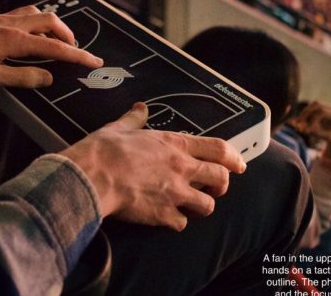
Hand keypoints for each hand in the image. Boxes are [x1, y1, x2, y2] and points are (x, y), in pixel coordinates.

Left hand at [0, 6, 102, 87]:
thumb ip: (21, 77)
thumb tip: (47, 77)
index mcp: (15, 40)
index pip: (56, 48)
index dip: (78, 56)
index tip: (94, 62)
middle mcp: (13, 24)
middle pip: (52, 22)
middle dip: (69, 36)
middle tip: (76, 52)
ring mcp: (3, 18)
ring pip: (38, 14)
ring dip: (54, 26)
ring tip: (57, 42)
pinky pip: (24, 13)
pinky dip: (37, 21)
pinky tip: (30, 32)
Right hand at [61, 103, 246, 230]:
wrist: (91, 177)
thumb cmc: (104, 151)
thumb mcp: (120, 127)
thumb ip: (134, 118)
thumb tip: (139, 108)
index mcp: (174, 144)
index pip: (218, 148)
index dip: (233, 157)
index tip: (239, 163)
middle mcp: (181, 168)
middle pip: (221, 178)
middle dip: (222, 184)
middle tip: (215, 187)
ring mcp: (175, 193)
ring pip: (208, 205)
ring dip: (202, 206)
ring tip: (192, 205)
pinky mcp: (163, 214)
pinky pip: (182, 223)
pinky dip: (177, 222)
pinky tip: (167, 218)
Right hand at [289, 101, 330, 158]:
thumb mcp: (328, 138)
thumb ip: (318, 133)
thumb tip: (304, 130)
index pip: (322, 112)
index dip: (312, 118)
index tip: (306, 127)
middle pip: (317, 105)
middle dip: (306, 112)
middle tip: (298, 121)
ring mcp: (327, 108)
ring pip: (313, 105)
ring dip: (305, 112)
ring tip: (298, 123)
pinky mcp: (322, 110)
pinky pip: (311, 109)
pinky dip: (305, 114)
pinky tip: (300, 122)